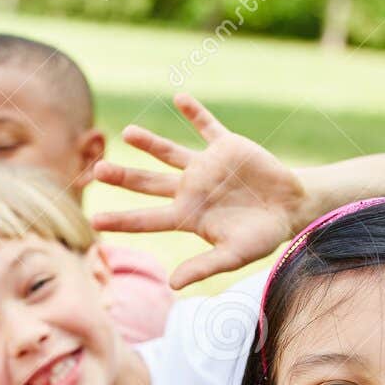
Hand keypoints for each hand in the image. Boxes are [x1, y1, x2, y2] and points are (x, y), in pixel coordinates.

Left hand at [91, 94, 305, 288]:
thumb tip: (172, 285)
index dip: (121, 220)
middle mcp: (190, 189)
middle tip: (97, 170)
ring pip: (170, 153)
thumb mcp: (233, 256)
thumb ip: (203, 267)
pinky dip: (196, 113)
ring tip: (128, 133)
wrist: (290, 208)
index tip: (94, 220)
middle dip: (124, 177)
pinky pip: (208, 126)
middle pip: (148, 183)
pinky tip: (180, 99)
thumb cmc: (260, 237)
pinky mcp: (226, 147)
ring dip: (149, 143)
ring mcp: (206, 167)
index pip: (147, 219)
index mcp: (188, 216)